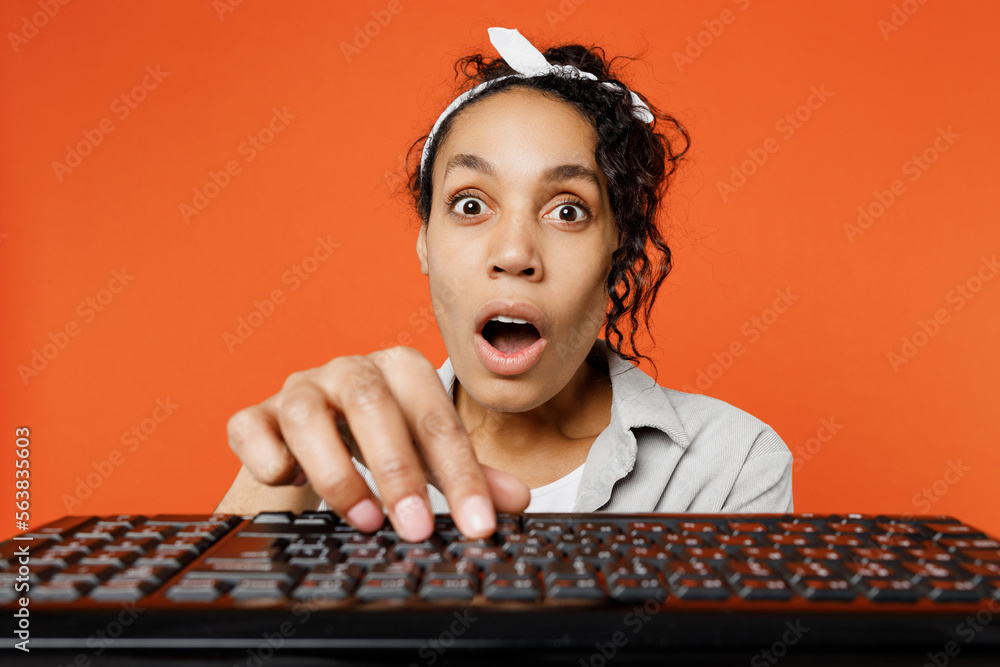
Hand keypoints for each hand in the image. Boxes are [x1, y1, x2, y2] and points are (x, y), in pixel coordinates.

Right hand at [226, 346, 530, 540]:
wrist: (312, 432)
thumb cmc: (380, 440)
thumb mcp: (426, 454)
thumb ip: (468, 475)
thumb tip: (516, 501)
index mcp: (402, 371)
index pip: (437, 418)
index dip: (461, 473)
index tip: (477, 525)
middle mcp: (350, 371)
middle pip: (373, 404)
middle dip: (398, 470)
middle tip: (416, 528)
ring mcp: (299, 388)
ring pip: (308, 413)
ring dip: (336, 470)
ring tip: (364, 519)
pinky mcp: (255, 416)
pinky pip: (250, 425)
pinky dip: (264, 452)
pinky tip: (284, 479)